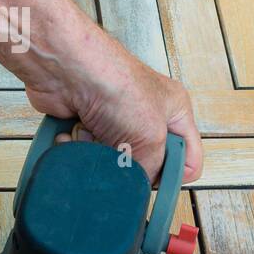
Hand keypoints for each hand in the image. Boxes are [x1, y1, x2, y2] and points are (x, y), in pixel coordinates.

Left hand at [24, 30, 202, 183]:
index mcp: (174, 112)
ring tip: (94, 134)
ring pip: (111, 161)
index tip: (154, 183)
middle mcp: (146, 116)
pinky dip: (77, 147)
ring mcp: (115, 119)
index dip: (173, 176)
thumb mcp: (150, 136)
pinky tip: (74, 131)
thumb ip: (150, 170)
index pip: (188, 158)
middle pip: (144, 163)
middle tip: (120, 155)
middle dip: (127, 164)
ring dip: (98, 154)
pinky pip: (85, 153)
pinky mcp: (87, 123)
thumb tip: (134, 186)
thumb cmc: (113, 83)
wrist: (66, 68)